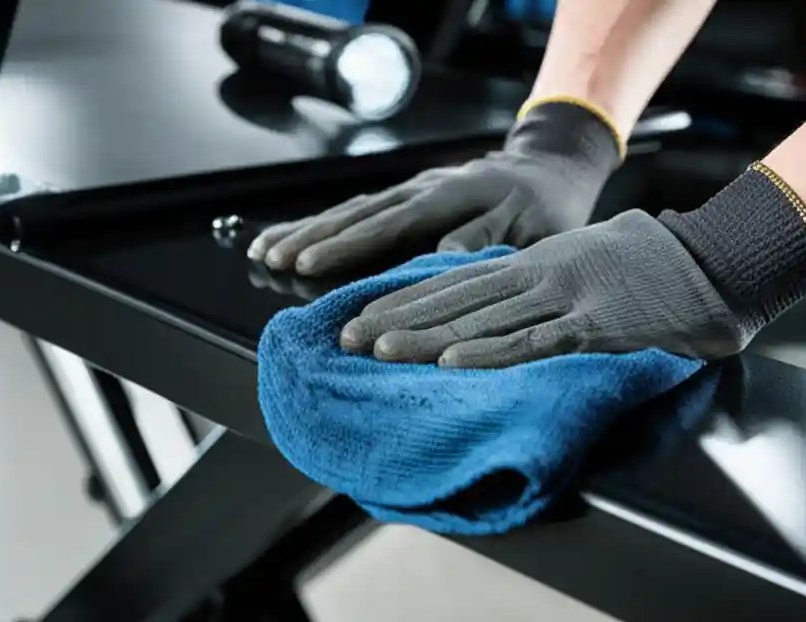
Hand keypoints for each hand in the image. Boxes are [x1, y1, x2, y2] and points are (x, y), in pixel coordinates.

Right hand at [247, 101, 621, 275]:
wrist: (544, 172)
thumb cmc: (544, 210)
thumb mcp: (531, 227)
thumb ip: (487, 237)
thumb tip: (443, 252)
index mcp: (447, 198)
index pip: (389, 224)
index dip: (346, 246)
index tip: (308, 265)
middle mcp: (418, 191)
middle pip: (354, 215)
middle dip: (309, 239)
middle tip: (269, 262)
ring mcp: (405, 194)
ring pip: (346, 212)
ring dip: (303, 233)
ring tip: (261, 254)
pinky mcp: (399, 202)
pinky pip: (352, 214)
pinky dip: (316, 228)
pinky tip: (284, 243)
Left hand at [339, 168, 805, 367]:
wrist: (715, 262)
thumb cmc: (652, 266)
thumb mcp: (584, 264)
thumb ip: (542, 284)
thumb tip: (502, 307)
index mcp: (535, 262)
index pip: (455, 280)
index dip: (406, 299)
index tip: (362, 314)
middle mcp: (538, 274)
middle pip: (454, 298)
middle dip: (396, 318)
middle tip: (345, 337)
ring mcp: (564, 297)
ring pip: (480, 320)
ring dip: (424, 337)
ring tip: (377, 351)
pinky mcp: (592, 324)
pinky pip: (531, 342)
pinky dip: (488, 353)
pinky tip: (450, 363)